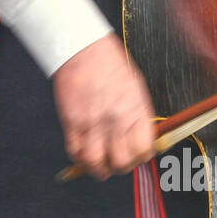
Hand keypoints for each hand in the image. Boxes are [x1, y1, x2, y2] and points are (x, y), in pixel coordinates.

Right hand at [52, 34, 155, 179]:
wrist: (83, 48)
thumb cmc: (111, 65)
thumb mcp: (136, 89)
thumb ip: (139, 117)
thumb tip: (143, 140)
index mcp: (136, 111)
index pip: (144, 151)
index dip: (141, 158)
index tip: (136, 155)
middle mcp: (116, 120)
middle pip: (122, 162)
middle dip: (120, 166)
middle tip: (117, 161)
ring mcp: (93, 122)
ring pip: (96, 163)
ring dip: (98, 169)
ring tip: (99, 165)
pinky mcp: (72, 121)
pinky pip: (75, 152)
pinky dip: (79, 158)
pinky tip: (84, 153)